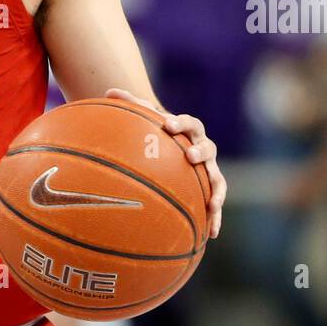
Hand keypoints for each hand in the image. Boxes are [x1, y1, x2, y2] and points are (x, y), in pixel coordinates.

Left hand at [105, 88, 226, 238]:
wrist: (173, 144)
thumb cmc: (156, 131)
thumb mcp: (144, 117)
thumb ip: (130, 104)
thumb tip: (109, 91)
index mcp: (188, 131)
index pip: (190, 123)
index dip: (181, 123)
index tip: (168, 125)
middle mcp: (202, 149)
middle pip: (208, 149)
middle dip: (201, 153)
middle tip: (191, 157)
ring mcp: (208, 171)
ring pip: (218, 180)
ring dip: (217, 192)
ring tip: (213, 205)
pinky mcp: (208, 191)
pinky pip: (214, 205)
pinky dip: (215, 219)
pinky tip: (211, 235)